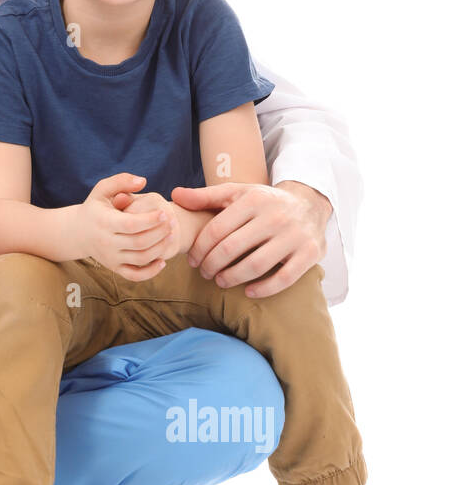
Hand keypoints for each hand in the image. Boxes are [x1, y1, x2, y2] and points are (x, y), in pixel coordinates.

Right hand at [80, 174, 174, 279]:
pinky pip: (135, 276)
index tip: (164, 212)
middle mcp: (106, 243)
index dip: (151, 220)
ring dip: (160, 248)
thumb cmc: (95, 208)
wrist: (77, 232)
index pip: (131, 224)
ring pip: (141, 258)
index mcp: (104, 222)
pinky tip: (162, 261)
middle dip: (160, 233)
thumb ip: (121, 181)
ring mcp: (110, 258)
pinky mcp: (114, 268)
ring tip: (171, 235)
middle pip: (139, 242)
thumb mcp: (102, 190)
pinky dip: (151, 272)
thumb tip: (143, 181)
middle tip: (173, 222)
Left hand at [171, 180, 331, 296]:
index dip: (199, 249)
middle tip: (204, 273)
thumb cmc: (264, 202)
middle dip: (211, 265)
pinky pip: (284, 278)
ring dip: (232, 278)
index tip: (192, 261)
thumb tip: (175, 195)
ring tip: (220, 281)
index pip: (216, 229)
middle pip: (232, 248)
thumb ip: (205, 196)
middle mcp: (275, 216)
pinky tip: (249, 291)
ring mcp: (294, 235)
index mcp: (253, 200)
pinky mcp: (309, 253)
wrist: (310, 204)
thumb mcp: (237, 193)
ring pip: (255, 265)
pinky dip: (264, 289)